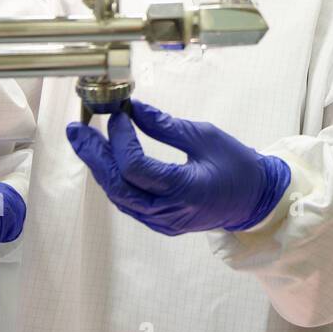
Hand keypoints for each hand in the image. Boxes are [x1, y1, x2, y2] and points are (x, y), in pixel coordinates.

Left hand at [67, 99, 290, 235]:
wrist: (256, 201)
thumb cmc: (238, 166)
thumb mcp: (206, 137)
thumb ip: (165, 125)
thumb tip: (132, 108)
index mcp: (186, 190)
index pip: (136, 169)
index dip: (121, 140)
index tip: (119, 115)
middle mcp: (170, 213)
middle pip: (118, 187)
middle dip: (94, 156)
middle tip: (77, 130)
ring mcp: (164, 222)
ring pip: (119, 198)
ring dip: (100, 168)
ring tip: (86, 141)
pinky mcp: (161, 223)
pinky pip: (129, 203)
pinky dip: (114, 180)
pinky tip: (106, 159)